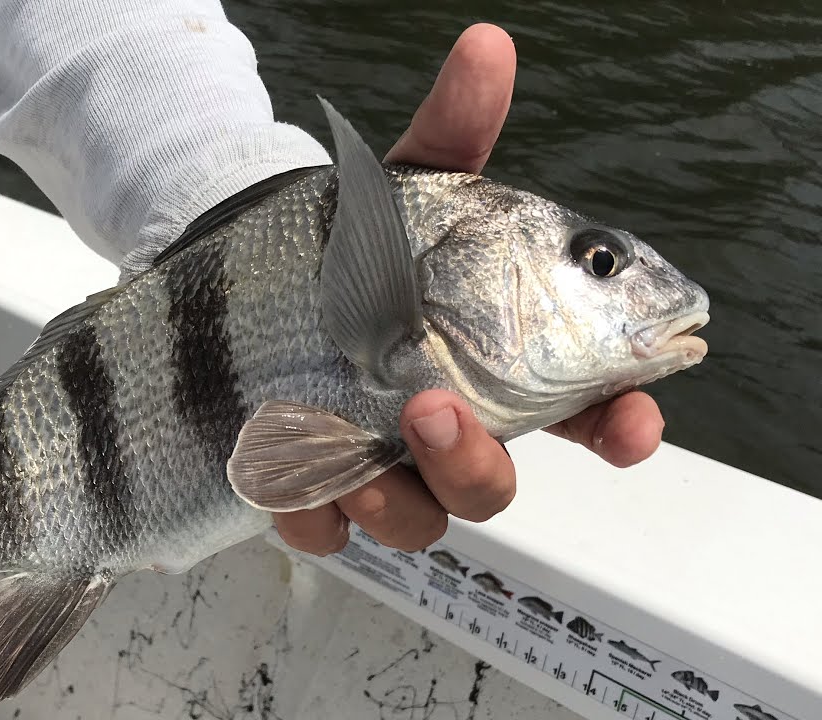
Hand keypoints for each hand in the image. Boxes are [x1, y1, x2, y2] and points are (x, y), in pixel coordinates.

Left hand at [273, 23, 665, 555]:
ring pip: (416, 520)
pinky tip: (288, 477)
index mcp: (494, 361)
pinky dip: (311, 510)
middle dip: (475, 463)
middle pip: (492, 483)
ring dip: (394, 497)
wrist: (249, 284)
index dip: (617, 422)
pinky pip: (326, 528)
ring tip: (351, 449)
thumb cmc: (348, 249)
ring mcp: (383, 464)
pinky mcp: (317, 489)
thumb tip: (486, 49)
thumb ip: (448, 136)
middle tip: (434, 408)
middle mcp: (448, 423)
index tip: (631, 427)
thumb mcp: (396, 192)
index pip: (582, 408)